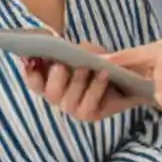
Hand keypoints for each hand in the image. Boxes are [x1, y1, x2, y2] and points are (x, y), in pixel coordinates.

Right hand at [22, 43, 146, 121]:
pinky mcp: (89, 114)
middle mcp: (59, 96)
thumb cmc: (105, 61)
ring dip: (76, 81)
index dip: (29, 71)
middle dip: (54, 78)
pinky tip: (104, 73)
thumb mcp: (90, 50)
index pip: (34, 80)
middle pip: (49, 93)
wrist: (132, 76)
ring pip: (67, 100)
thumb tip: (69, 46)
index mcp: (52, 79)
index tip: (30, 58)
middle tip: (60, 64)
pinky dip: (95, 87)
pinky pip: (87, 105)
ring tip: (86, 66)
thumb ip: (76, 50)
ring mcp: (73, 107)